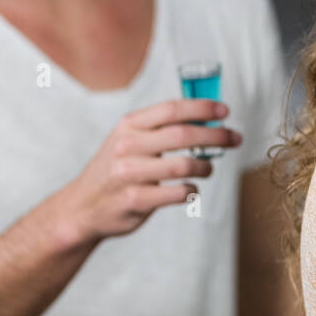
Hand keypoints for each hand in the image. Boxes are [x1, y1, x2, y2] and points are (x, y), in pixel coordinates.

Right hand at [59, 99, 242, 243]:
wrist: (81, 207)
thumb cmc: (117, 169)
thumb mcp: (128, 139)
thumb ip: (160, 127)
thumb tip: (208, 117)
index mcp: (128, 126)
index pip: (172, 109)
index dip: (202, 108)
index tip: (225, 110)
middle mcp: (127, 146)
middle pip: (183, 135)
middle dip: (216, 135)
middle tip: (235, 138)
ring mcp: (129, 175)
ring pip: (184, 165)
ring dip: (205, 166)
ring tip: (208, 168)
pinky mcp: (135, 201)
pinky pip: (177, 193)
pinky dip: (191, 190)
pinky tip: (191, 189)